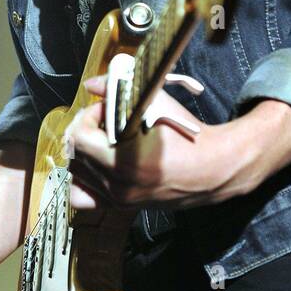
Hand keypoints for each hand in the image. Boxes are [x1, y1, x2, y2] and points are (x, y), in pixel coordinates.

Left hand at [64, 77, 290, 209]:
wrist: (213, 169)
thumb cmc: (187, 135)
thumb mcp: (155, 105)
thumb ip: (118, 92)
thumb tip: (91, 84)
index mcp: (125, 161)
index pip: (80, 137)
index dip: (88, 116)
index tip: (106, 108)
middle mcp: (118, 185)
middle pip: (77, 154)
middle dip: (85, 130)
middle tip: (104, 119)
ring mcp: (120, 199)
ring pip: (78, 173)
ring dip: (84, 152)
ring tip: (103, 140)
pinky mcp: (123, 206)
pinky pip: (84, 197)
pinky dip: (85, 179)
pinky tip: (98, 164)